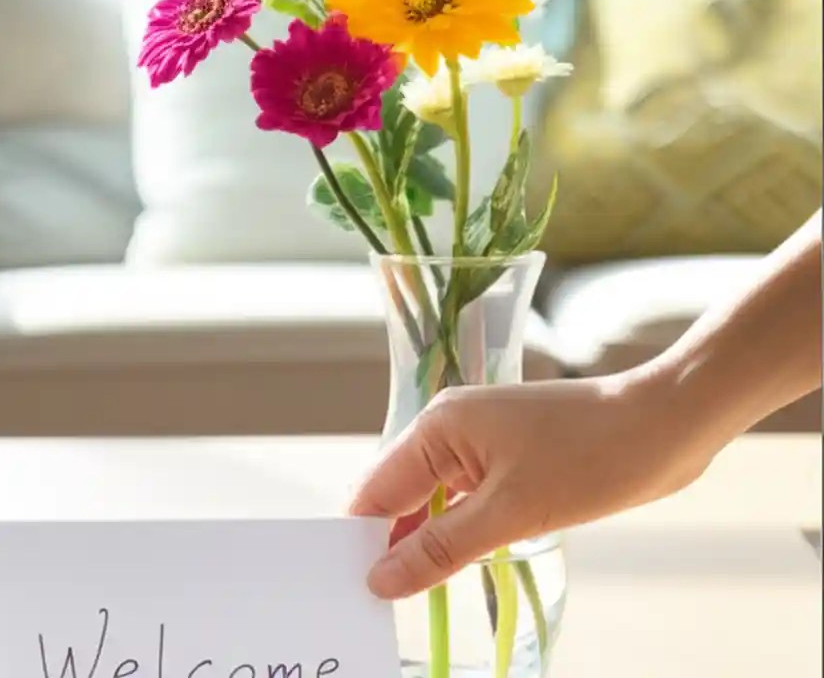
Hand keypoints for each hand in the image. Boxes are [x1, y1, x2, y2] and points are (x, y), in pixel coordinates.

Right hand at [351, 371, 726, 599]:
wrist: (671, 422)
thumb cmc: (592, 457)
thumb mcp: (511, 513)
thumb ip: (440, 548)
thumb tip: (381, 580)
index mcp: (437, 428)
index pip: (375, 492)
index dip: (362, 541)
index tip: (353, 589)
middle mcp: (448, 428)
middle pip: (398, 496)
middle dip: (390, 545)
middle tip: (384, 602)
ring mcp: (478, 440)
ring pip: (433, 499)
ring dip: (426, 540)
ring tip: (416, 590)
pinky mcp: (508, 455)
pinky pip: (464, 496)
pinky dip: (457, 529)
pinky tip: (458, 562)